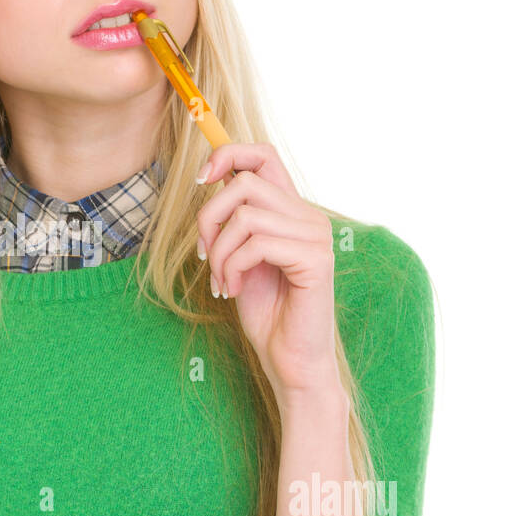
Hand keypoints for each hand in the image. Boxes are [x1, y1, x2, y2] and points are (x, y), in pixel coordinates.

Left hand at [195, 142, 341, 399]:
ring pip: (245, 216)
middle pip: (244, 183)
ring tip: (221, 281)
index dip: (227, 155)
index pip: (263, 156)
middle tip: (204, 254)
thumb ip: (234, 220)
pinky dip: (232, 268)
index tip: (200, 180)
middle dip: (209, 218)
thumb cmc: (265, 311)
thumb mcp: (239, 256)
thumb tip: (212, 180)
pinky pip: (256, 244)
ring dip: (219, 253)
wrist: (290, 359)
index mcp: (292, 211)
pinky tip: (233, 291)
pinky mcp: (315, 260)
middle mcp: (309, 217)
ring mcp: (315, 237)